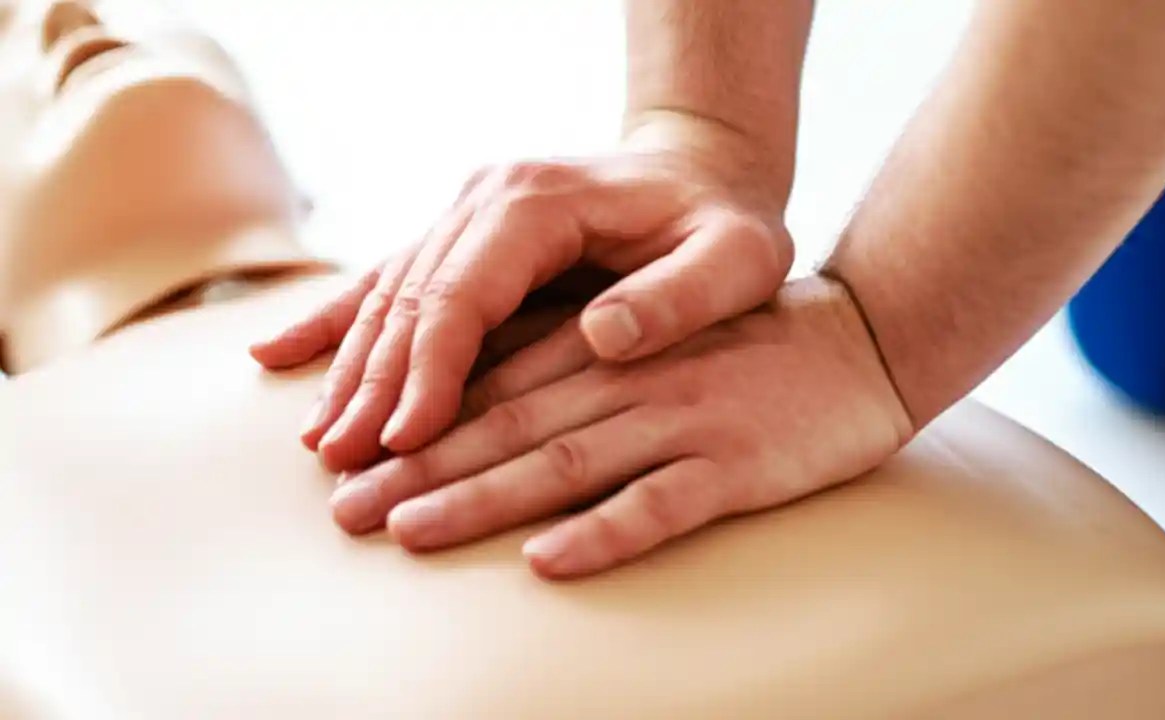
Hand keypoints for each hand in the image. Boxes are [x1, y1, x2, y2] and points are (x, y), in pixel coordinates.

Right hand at [250, 125, 793, 472]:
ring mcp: (467, 213)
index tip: (405, 438)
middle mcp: (488, 199)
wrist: (702, 170)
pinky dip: (336, 321)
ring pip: (391, 296)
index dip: (431, 370)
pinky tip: (278, 354)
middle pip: (413, 300)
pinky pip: (389, 281)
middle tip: (344, 467)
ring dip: (351, 370)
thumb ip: (682, 296)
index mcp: (540, 203)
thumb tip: (602, 337)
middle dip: (375, 386)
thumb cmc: (725, 221)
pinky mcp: (463, 238)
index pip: (464, 294)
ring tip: (319, 442)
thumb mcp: (737, 257)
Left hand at [327, 276, 914, 578]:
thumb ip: (577, 354)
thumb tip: (484, 391)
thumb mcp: (654, 330)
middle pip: (507, 429)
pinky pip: (659, 506)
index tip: (350, 460)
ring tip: (410, 533)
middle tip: (346, 511)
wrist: (858, 341)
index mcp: (605, 348)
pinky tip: (549, 561)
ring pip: (565, 465)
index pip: (493, 386)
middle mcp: (630, 381)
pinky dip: (602, 532)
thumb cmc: (743, 344)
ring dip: (482, 498)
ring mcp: (681, 422)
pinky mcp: (734, 467)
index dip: (419, 424)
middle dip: (420, 469)